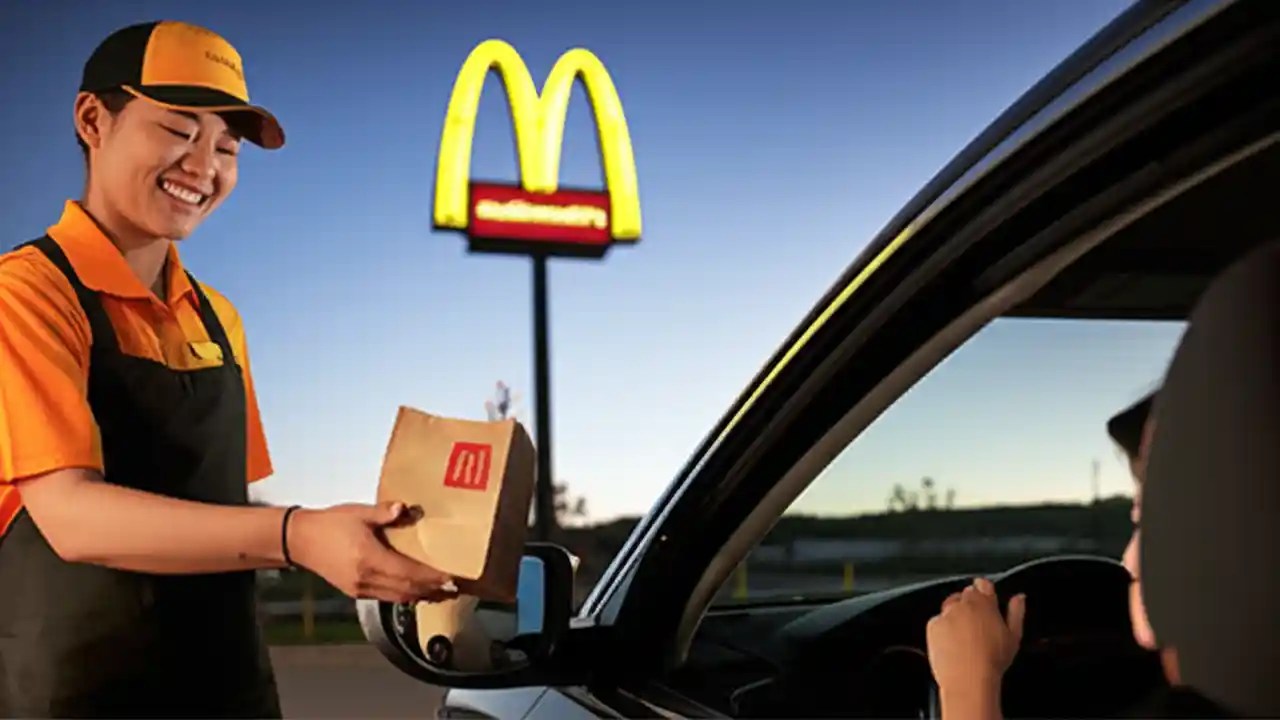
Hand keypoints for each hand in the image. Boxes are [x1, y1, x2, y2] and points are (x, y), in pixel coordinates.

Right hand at [286, 501, 458, 603]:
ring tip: (441, 593)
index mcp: (369, 559)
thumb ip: (383, 513)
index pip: (408, 573)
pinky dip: (405, 596)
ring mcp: (361, 588)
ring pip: (398, 597)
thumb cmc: (330, 524)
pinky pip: (386, 597)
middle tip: (454, 588)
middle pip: (407, 590)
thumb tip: (405, 508)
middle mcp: (367, 579)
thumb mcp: (358, 513)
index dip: (431, 578)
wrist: (300, 541)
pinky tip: (415, 592)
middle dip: (432, 590)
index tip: (451, 578)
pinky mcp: (355, 592)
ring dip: (421, 596)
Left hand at [926, 578, 1025, 694]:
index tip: (985, 599)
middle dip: (970, 604)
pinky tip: (951, 643)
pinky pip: (937, 621)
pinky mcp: (932, 625)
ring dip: (955, 615)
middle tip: (976, 625)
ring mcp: (946, 614)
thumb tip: (1019, 598)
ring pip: (950, 606)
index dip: (984, 590)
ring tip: (964, 636)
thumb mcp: (1014, 636)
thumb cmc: (993, 660)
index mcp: (985, 603)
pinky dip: (942, 629)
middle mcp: (963, 604)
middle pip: (965, 595)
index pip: (982, 584)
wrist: (968, 678)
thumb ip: (1016, 612)